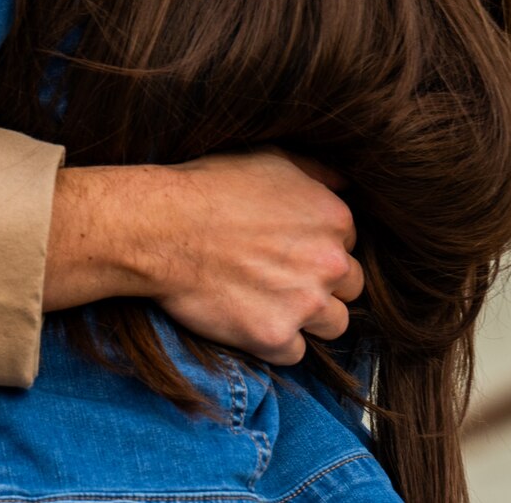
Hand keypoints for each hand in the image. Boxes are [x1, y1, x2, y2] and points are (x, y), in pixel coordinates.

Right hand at [45, 151, 361, 365]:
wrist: (160, 227)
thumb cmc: (209, 187)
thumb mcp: (268, 159)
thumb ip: (315, 171)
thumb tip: (344, 182)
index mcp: (334, 219)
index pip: (348, 245)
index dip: (318, 248)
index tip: (289, 250)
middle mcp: (330, 262)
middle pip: (350, 288)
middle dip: (323, 284)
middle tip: (282, 278)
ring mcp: (305, 303)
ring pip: (333, 324)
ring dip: (308, 318)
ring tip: (270, 303)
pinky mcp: (275, 337)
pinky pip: (295, 353)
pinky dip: (275, 341)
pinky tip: (248, 319)